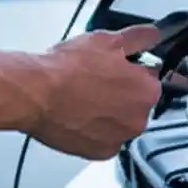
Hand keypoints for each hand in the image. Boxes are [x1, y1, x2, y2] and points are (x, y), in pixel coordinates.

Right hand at [27, 25, 164, 159]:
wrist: (35, 93)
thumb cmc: (67, 70)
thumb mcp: (107, 40)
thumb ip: (138, 38)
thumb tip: (152, 34)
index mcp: (147, 91)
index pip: (150, 80)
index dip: (131, 72)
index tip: (115, 70)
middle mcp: (139, 119)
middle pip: (136, 104)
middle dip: (121, 94)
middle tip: (95, 83)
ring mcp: (119, 138)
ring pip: (119, 123)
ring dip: (108, 113)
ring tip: (83, 98)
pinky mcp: (99, 152)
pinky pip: (104, 140)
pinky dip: (94, 131)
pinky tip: (79, 116)